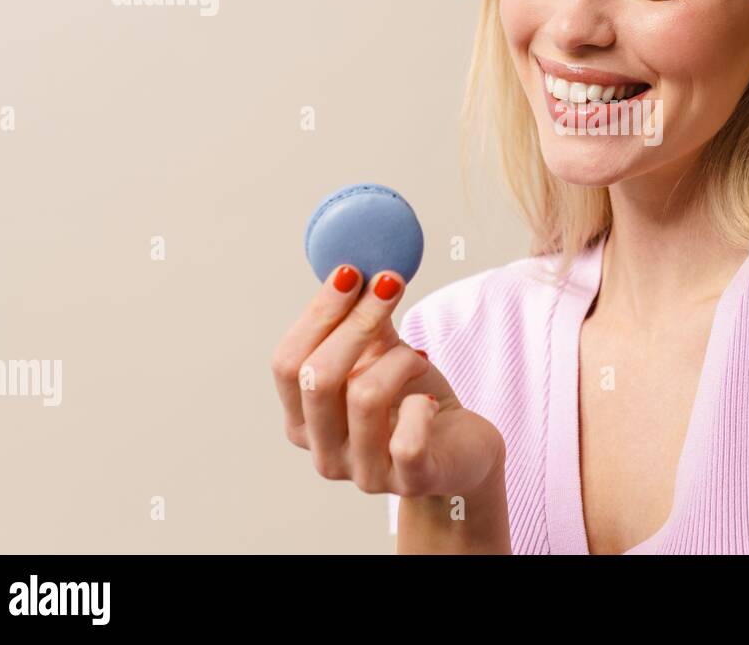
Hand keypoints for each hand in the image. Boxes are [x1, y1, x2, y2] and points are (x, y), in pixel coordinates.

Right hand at [271, 264, 505, 503]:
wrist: (461, 449)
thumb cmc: (413, 399)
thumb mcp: (382, 355)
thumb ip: (361, 321)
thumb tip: (353, 267)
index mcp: (302, 418)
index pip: (286, 363)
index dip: (317, 314)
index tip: (349, 271)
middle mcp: (323, 451)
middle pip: (316, 378)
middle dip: (354, 323)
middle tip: (389, 283)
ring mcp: (363, 473)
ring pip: (363, 397)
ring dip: (398, 361)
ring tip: (418, 358)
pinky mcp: (409, 481)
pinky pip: (407, 438)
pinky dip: (422, 406)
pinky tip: (431, 402)